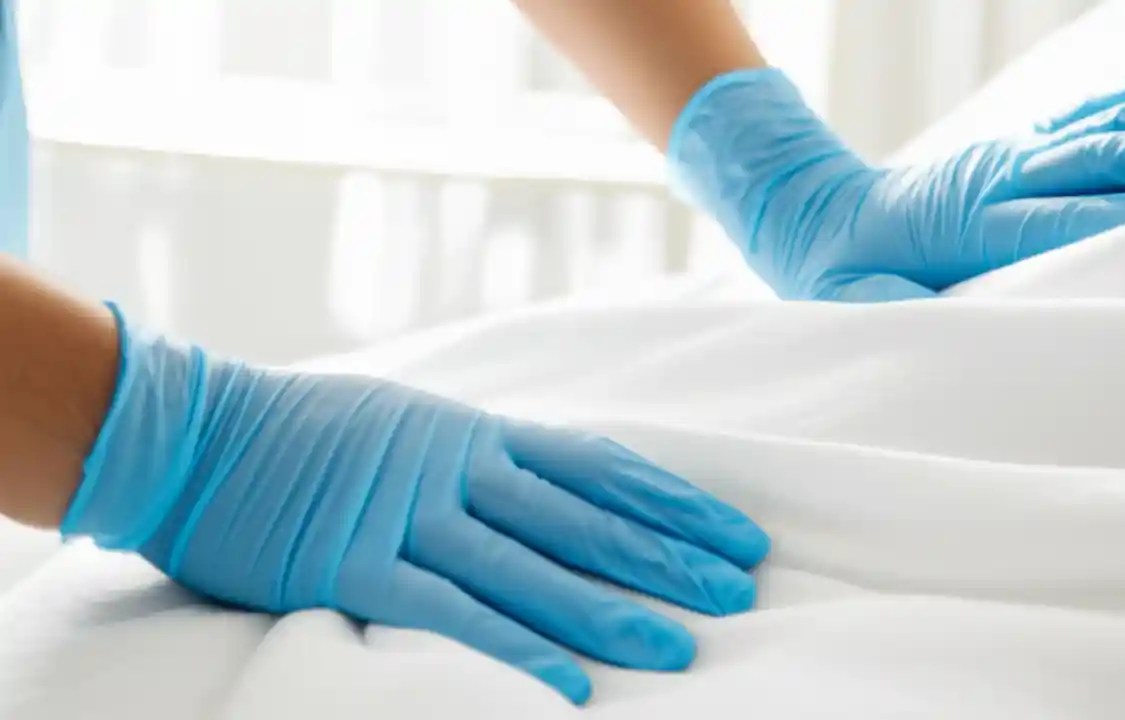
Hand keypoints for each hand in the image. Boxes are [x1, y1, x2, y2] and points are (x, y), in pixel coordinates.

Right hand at [61, 306, 769, 703]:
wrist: (203, 431)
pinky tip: (567, 686)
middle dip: (666, 555)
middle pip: (583, 517)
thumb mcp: (414, 422)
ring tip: (679, 647)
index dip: (673, 501)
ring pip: (530, 568)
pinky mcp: (355, 566)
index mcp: (477, 433)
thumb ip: (486, 453)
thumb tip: (559, 480)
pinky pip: (448, 613)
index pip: (599, 466)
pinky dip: (512, 648)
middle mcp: (458, 469)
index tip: (734, 532)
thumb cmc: (313, 431)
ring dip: (607, 610)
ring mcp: (409, 516)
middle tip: (737, 590)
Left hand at [670, 52, 1124, 300]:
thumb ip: (895, 312)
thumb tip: (935, 330)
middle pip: (1094, 159)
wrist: (820, 213)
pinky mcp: (1018, 144)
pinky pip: (1088, 109)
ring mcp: (1010, 152)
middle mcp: (995, 176)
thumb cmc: (842, 272)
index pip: (1055, 217)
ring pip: (1103, 123)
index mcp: (964, 221)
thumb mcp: (853, 303)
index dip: (1118, 209)